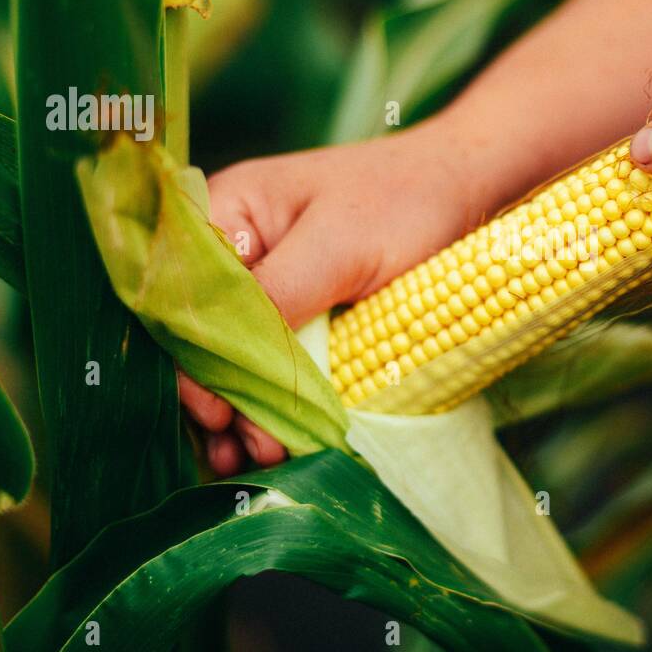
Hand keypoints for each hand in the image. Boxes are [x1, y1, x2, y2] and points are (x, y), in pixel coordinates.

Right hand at [182, 119, 489, 474]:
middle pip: (204, 336)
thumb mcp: (341, 244)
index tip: (215, 412)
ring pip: (236, 358)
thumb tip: (226, 353)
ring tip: (257, 460)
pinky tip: (275, 443)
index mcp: (229, 214)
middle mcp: (238, 252)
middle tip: (247, 450)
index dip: (191, 357)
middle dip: (220, 396)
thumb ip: (279, 291)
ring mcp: (271, 287)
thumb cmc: (405, 199)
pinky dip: (275, 403)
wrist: (468, 191)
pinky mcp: (304, 316)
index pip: (182, 294)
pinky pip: (275, 363)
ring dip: (243, 411)